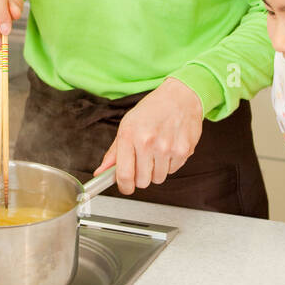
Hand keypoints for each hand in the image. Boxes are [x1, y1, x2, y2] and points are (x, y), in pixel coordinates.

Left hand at [95, 78, 203, 193]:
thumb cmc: (153, 109)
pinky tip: (168, 148)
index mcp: (129, 135)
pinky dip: (169, 164)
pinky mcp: (184, 151)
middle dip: (140, 177)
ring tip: (156, 152)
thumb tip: (101, 172)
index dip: (124, 186)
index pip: (124, 175)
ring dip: (156, 170)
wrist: (180, 96)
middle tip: (142, 163)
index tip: (126, 187)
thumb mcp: (127, 125)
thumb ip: (114, 152)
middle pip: (142, 181)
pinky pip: (172, 171)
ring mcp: (167, 147)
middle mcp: (148, 142)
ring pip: (158, 178)